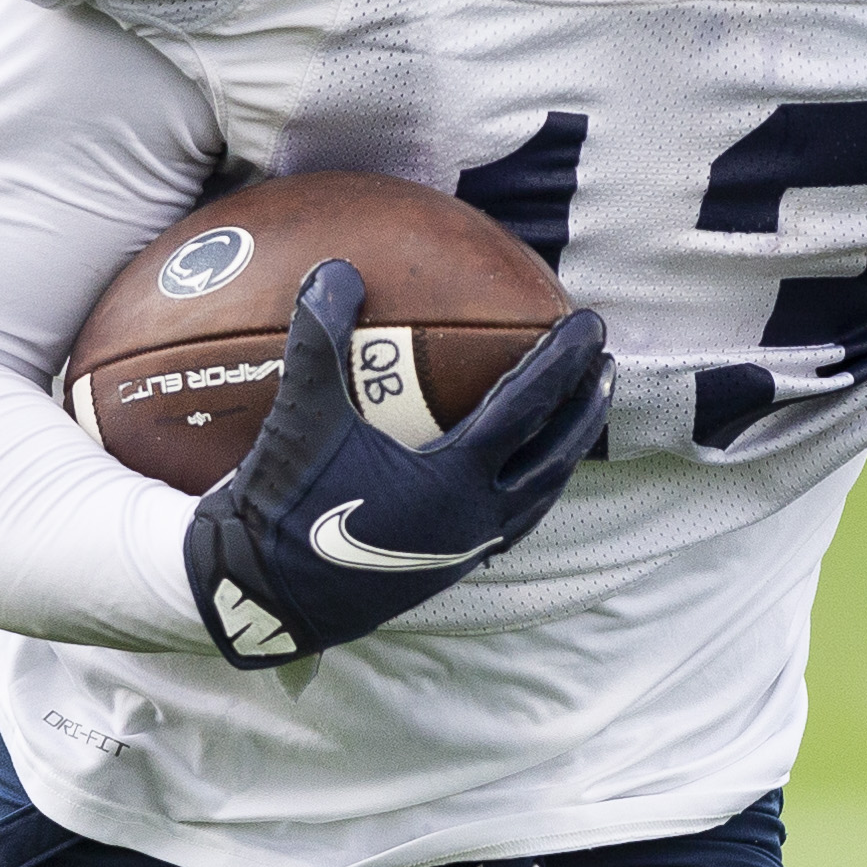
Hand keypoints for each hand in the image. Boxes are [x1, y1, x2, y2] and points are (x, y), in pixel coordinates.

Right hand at [185, 261, 610, 667]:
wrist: (262, 597)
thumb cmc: (283, 507)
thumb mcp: (301, 417)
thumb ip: (319, 339)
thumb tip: (336, 270)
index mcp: (454, 480)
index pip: (529, 407)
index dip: (563, 361)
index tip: (590, 324)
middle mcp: (474, 518)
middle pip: (554, 454)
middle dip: (585, 406)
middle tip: (604, 363)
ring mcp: (465, 549)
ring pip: (539, 494)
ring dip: (565, 450)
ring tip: (579, 415)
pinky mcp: (447, 569)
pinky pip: (511, 521)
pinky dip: (530, 488)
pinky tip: (521, 474)